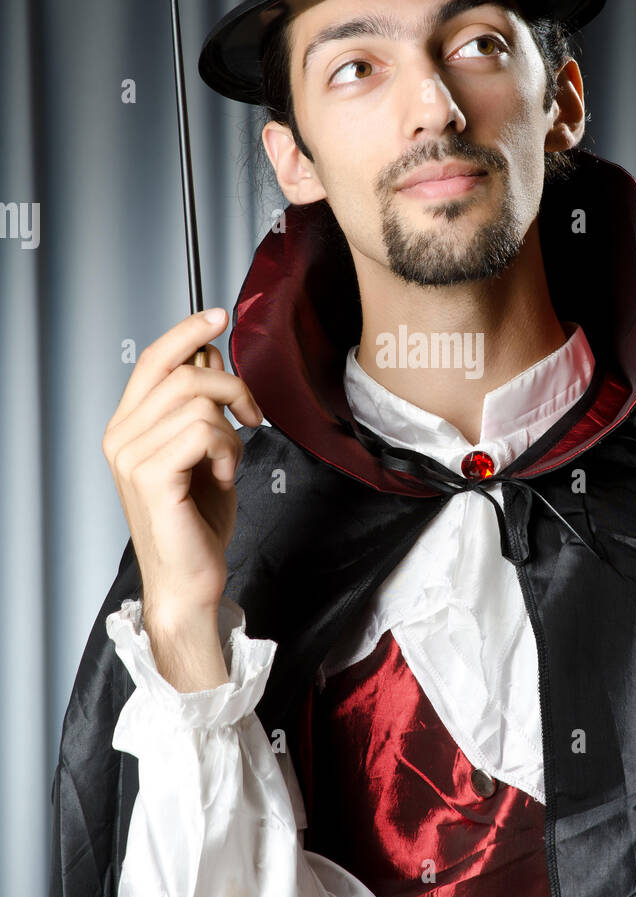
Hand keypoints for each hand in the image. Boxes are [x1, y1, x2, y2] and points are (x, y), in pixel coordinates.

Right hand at [102, 309, 262, 680]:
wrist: (190, 580)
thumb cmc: (197, 523)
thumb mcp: (203, 452)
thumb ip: (200, 407)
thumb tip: (209, 357)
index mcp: (128, 427)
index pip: (154, 360)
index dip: (187, 332)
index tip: (220, 316)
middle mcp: (120, 437)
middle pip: (184, 373)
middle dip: (232, 386)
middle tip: (253, 416)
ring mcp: (130, 456)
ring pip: (199, 402)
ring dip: (232, 430)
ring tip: (229, 463)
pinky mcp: (149, 475)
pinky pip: (204, 431)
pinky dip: (228, 450)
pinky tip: (224, 477)